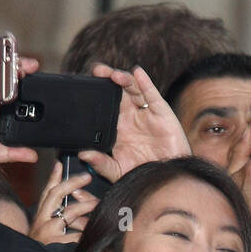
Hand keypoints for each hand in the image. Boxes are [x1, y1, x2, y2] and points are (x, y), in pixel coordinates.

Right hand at [28, 160, 96, 244]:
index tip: (61, 163)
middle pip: (56, 195)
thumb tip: (68, 187)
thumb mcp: (44, 227)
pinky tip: (95, 231)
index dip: (54, 177)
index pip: (46, 192)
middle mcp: (42, 221)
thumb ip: (54, 210)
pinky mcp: (57, 246)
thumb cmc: (42, 248)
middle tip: (86, 177)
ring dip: (85, 205)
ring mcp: (49, 234)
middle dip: (72, 183)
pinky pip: (76, 236)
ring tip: (97, 203)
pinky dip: (86, 233)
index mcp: (39, 216)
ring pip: (69, 213)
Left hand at [76, 65, 189, 184]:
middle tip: (97, 71)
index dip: (97, 92)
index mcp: (119, 126)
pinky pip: (152, 95)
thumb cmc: (144, 174)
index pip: (105, 103)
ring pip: (133, 89)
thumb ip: (101, 164)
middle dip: (107, 78)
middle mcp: (131, 116)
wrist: (168, 180)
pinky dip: (145, 82)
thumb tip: (82, 154)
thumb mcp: (118, 172)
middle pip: (118, 90)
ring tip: (113, 75)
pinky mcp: (162, 113)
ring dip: (123, 78)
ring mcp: (146, 113)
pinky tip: (137, 73)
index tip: (84, 86)